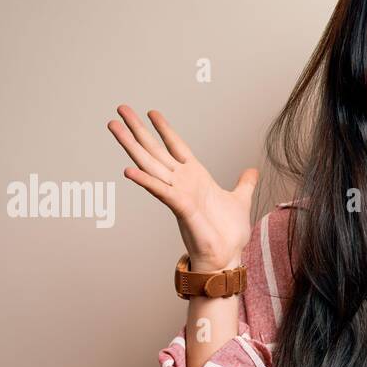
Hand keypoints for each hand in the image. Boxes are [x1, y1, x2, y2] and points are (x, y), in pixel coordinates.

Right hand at [107, 105, 257, 270]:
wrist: (227, 257)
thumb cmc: (229, 234)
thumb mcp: (240, 200)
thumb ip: (244, 184)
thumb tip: (252, 171)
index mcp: (196, 177)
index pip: (177, 146)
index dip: (165, 129)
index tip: (152, 112)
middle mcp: (182, 182)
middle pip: (155, 149)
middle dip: (137, 130)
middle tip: (120, 109)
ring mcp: (178, 193)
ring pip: (149, 164)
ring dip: (131, 145)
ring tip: (114, 126)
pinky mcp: (180, 208)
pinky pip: (160, 191)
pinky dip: (145, 181)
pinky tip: (128, 170)